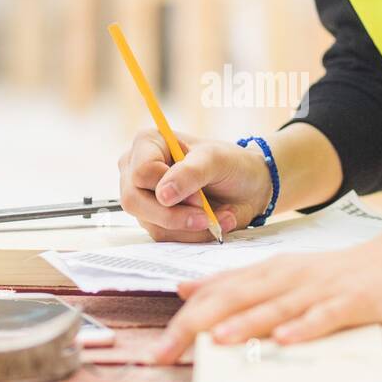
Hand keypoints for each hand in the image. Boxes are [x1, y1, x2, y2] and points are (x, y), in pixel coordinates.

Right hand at [117, 129, 272, 241]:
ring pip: (151, 224)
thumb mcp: (216, 160)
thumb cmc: (230, 164)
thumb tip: (162, 195)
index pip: (140, 172)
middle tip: (207, 217)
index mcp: (148, 143)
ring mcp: (142, 198)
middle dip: (174, 215)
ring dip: (190, 227)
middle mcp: (136, 170)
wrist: (247, 186)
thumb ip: (191, 172)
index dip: (168, 187)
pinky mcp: (153, 220)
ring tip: (218, 216)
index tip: (199, 196)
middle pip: (134, 201)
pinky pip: (165, 237)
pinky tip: (212, 222)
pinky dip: (193, 235)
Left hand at [153, 230, 381, 362]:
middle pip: (236, 299)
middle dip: (198, 325)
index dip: (185, 318)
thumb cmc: (336, 273)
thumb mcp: (280, 274)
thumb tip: (185, 291)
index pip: (218, 293)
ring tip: (217, 340)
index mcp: (269, 272)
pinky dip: (305, 327)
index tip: (157, 348)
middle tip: (166, 352)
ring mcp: (320, 289)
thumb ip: (234, 282)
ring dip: (246, 323)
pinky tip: (286, 340)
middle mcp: (288, 278)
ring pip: (276, 306)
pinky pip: (326, 316)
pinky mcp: (352, 301)